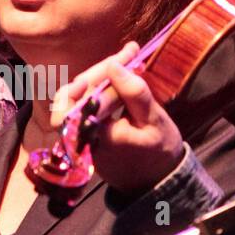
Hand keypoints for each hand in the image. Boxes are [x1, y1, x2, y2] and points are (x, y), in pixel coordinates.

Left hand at [51, 41, 184, 195]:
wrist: (156, 181)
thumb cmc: (159, 152)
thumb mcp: (154, 120)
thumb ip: (134, 93)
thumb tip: (114, 65)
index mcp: (97, 136)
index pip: (83, 96)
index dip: (100, 71)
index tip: (126, 54)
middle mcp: (81, 138)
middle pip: (76, 95)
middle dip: (101, 71)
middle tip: (129, 53)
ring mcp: (80, 138)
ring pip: (78, 99)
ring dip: (100, 78)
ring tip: (126, 61)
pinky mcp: (85, 135)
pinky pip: (85, 107)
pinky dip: (100, 90)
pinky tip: (119, 78)